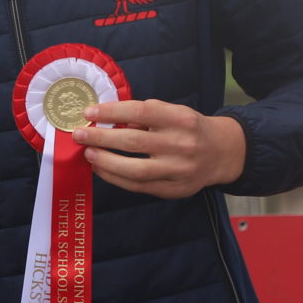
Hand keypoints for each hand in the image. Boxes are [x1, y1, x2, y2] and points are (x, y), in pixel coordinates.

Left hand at [71, 99, 244, 198]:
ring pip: (135, 170)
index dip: (112, 112)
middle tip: (79, 135)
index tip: (89, 112)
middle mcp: (182, 144)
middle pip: (134, 142)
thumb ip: (144, 114)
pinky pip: (139, 186)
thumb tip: (106, 119)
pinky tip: (101, 169)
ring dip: (105, 162)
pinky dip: (116, 178)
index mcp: (181, 119)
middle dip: (101, 139)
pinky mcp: (174, 190)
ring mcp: (179, 170)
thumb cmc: (189, 128)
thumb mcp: (173, 112)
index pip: (141, 112)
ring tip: (88, 154)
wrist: (222, 153)